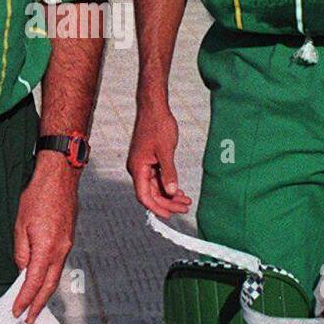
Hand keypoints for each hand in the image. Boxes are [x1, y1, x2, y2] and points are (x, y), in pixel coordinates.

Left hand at [11, 153, 78, 323]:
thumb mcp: (21, 224)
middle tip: (29, 320)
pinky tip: (43, 282)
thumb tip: (22, 268)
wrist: (60, 177)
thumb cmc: (38, 196)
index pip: (34, 282)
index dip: (25, 299)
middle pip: (49, 285)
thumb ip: (21, 250)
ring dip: (45, 293)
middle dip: (38, 305)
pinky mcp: (68, 239)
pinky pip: (59, 265)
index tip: (17, 312)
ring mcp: (67, 245)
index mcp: (47, 248)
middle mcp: (61, 250)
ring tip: (35, 306)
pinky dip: (50, 278)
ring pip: (55, 276)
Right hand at [127, 100, 191, 217]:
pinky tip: (179, 190)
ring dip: (169, 195)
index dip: (157, 208)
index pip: (144, 196)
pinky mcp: (148, 161)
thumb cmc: (157, 125)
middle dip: (167, 203)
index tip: (170, 215)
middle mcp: (137, 169)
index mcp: (137, 167)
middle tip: (185, 207)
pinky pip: (157, 179)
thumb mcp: (166, 150)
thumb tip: (171, 192)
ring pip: (155, 187)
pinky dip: (167, 185)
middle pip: (151, 194)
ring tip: (186, 201)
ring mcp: (142, 165)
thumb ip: (169, 173)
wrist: (154, 108)